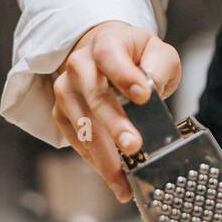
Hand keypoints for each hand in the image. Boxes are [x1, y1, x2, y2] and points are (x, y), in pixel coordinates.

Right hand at [50, 21, 180, 202]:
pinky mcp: (61, 113)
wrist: (106, 56)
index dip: (125, 76)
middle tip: (134, 146)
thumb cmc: (135, 56)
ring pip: (82, 124)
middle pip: (95, 96)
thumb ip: (160, 67)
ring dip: (103, 154)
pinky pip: (76, 139)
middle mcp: (79, 65)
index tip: (144, 95)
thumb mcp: (158, 53)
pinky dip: (94, 160)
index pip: (111, 56)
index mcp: (106, 43)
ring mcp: (66, 90)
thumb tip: (152, 89)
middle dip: (114, 125)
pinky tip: (112, 176)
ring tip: (123, 178)